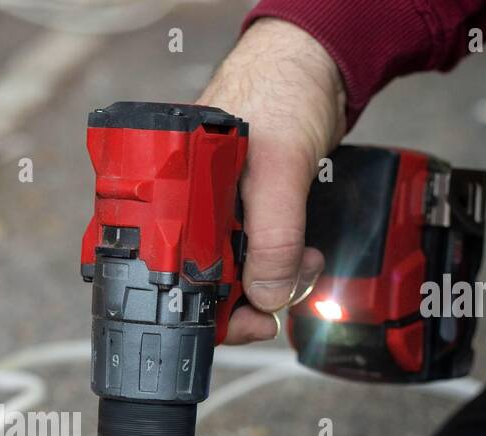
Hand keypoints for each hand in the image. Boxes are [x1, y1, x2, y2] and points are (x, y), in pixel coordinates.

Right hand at [197, 18, 347, 343]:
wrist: (316, 62)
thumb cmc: (282, 91)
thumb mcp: (280, 169)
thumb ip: (274, 237)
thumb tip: (267, 296)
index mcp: (170, 196)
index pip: (169, 274)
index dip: (206, 308)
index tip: (248, 323)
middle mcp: (186, 208)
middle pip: (200, 282)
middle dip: (248, 298)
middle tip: (284, 297)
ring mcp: (213, 211)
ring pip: (231, 273)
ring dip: (270, 283)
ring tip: (304, 268)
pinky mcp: (241, 211)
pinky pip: (252, 254)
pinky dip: (277, 265)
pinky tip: (300, 259)